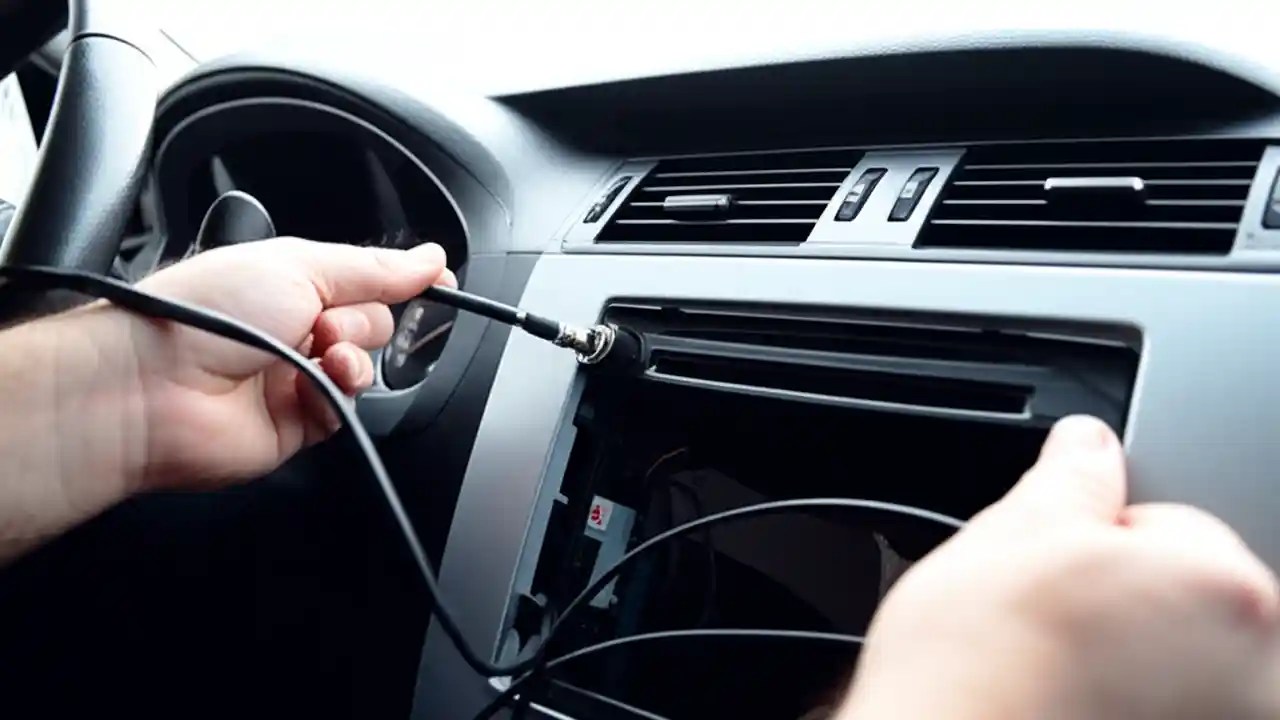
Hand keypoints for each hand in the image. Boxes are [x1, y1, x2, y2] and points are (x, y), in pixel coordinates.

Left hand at [131, 238, 453, 488]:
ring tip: (324, 354)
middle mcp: (291, 329)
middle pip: (372, 327)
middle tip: (326, 321)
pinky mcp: (293, 427)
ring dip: (354, 360)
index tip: (436, 282)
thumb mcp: (301, 265)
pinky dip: (339, 399)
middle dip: (361, 322)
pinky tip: (317, 386)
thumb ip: (375, 268)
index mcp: (288, 283)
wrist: (154, 384)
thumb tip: (431, 258)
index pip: (364, 282)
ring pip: (363, 371)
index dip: (399, 283)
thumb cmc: (204, 312)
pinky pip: (345, 413)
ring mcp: (292, 379)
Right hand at [837, 416, 1279, 719]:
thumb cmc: (978, 670)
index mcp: (1228, 591)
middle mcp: (1257, 674)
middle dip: (1120, 596)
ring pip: (1169, 662)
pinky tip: (1062, 708)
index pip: (1172, 524)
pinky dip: (1118, 706)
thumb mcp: (1015, 529)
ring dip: (1121, 657)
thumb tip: (1088, 442)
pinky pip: (1154, 707)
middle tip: (1047, 618)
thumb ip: (1073, 474)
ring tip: (1048, 670)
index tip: (1054, 565)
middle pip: (1184, 597)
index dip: (1098, 535)